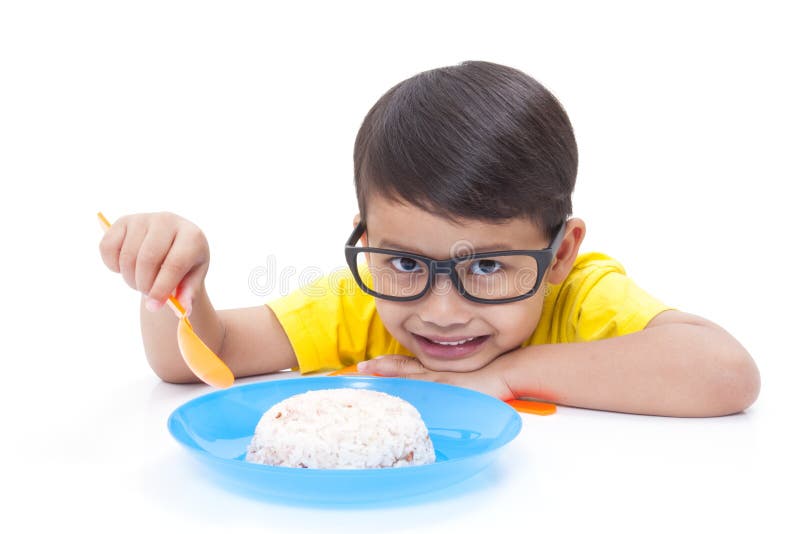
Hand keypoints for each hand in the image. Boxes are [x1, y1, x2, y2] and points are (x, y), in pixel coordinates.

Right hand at [98, 212, 209, 313]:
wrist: (173, 242)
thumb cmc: (186, 262)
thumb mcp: (193, 278)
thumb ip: (189, 294)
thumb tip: (183, 311)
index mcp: (192, 236)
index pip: (174, 264)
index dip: (161, 288)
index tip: (153, 307)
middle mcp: (168, 221)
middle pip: (147, 260)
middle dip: (144, 284)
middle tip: (147, 293)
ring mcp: (144, 218)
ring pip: (127, 256)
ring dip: (130, 278)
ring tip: (141, 280)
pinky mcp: (123, 221)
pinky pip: (107, 248)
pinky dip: (113, 265)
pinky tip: (127, 267)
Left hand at [357, 355, 514, 399]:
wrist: (509, 372)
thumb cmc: (492, 377)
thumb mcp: (466, 379)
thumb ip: (452, 383)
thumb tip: (442, 393)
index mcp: (438, 371)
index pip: (408, 366)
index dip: (389, 365)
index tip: (370, 365)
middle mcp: (436, 373)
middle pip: (403, 368)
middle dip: (381, 367)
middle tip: (360, 367)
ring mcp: (441, 379)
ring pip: (409, 374)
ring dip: (389, 371)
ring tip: (369, 369)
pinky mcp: (448, 386)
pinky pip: (423, 385)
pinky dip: (408, 385)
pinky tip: (394, 386)